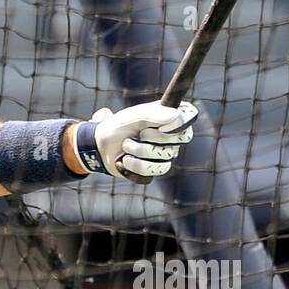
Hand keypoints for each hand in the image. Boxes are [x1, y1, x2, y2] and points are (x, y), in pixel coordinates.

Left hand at [84, 100, 198, 183]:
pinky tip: (124, 160)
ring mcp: (163, 156)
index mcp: (170, 119)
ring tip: (125, 146)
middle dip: (151, 138)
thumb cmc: (118, 126)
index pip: (189, 118)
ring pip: (162, 161)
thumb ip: (154, 114)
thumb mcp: (134, 116)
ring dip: (137, 152)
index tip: (162, 127)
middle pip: (176, 143)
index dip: (179, 125)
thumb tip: (177, 116)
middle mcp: (171, 138)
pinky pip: (149, 173)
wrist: (99, 144)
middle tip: (138, 133)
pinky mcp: (152, 171)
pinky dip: (131, 166)